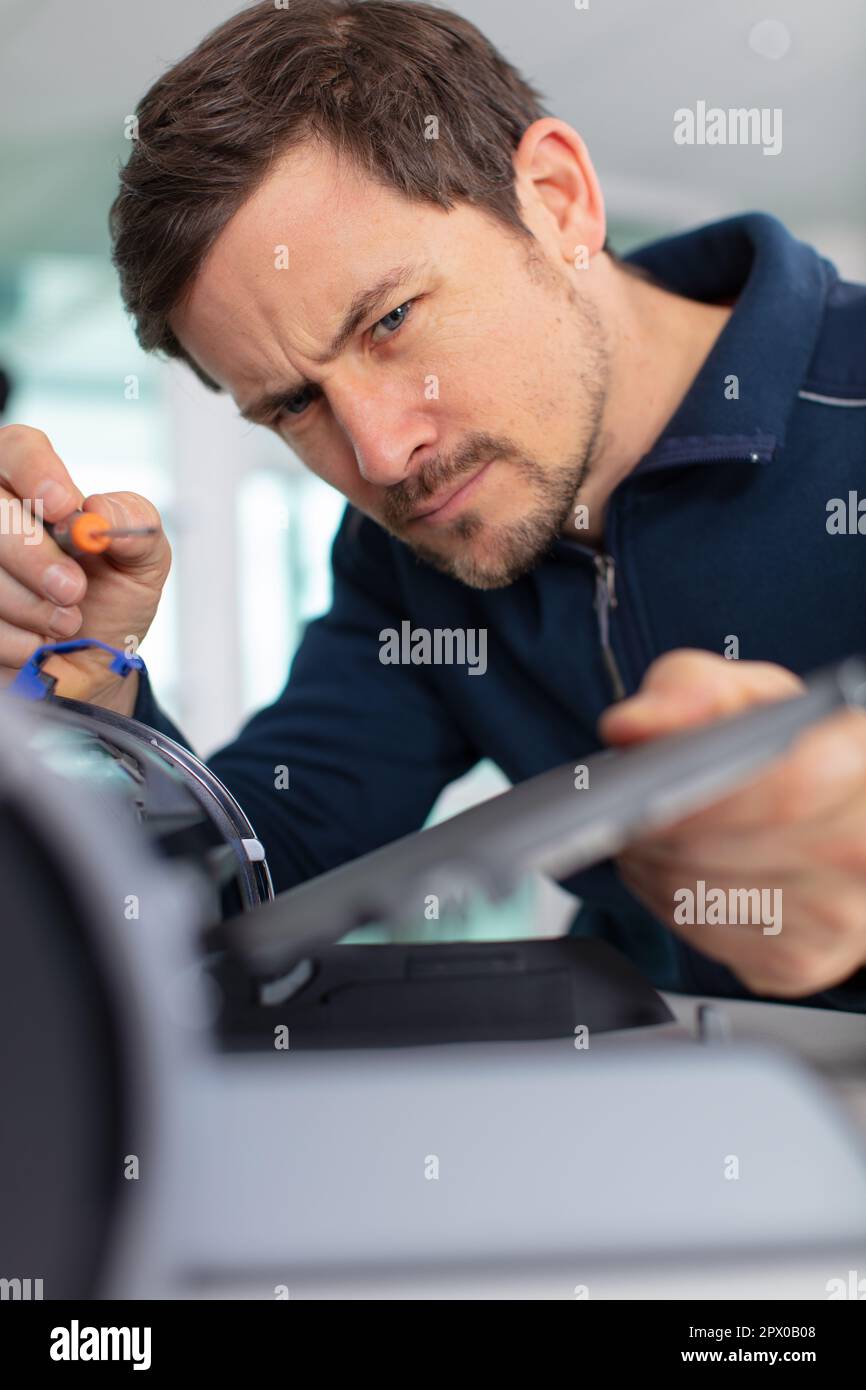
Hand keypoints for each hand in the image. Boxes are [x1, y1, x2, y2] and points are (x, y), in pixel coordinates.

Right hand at [0, 424, 170, 712]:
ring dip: (30, 605)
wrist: (91, 661)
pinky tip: (38, 642)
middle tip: (72, 588)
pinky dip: (16, 639)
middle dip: (31, 554)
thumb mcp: (143, 560)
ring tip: (67, 621)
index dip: (35, 471)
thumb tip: (103, 512)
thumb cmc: (111, 600)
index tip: (63, 507)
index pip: (17, 447)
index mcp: (34, 485)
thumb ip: (136, 526)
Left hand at [599, 649, 865, 998]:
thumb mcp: (746, 694)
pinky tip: (671, 870)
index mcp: (864, 767)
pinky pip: (704, 940)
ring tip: (643, 832)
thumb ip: (689, 692)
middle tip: (624, 806)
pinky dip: (667, 904)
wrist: (831, 809)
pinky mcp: (800, 964)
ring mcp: (840, 919)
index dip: (698, 797)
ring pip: (706, 901)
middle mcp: (864, 849)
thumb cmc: (792, 747)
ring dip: (653, 868)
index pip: (785, 793)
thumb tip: (634, 727)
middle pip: (730, 851)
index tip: (643, 790)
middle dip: (658, 829)